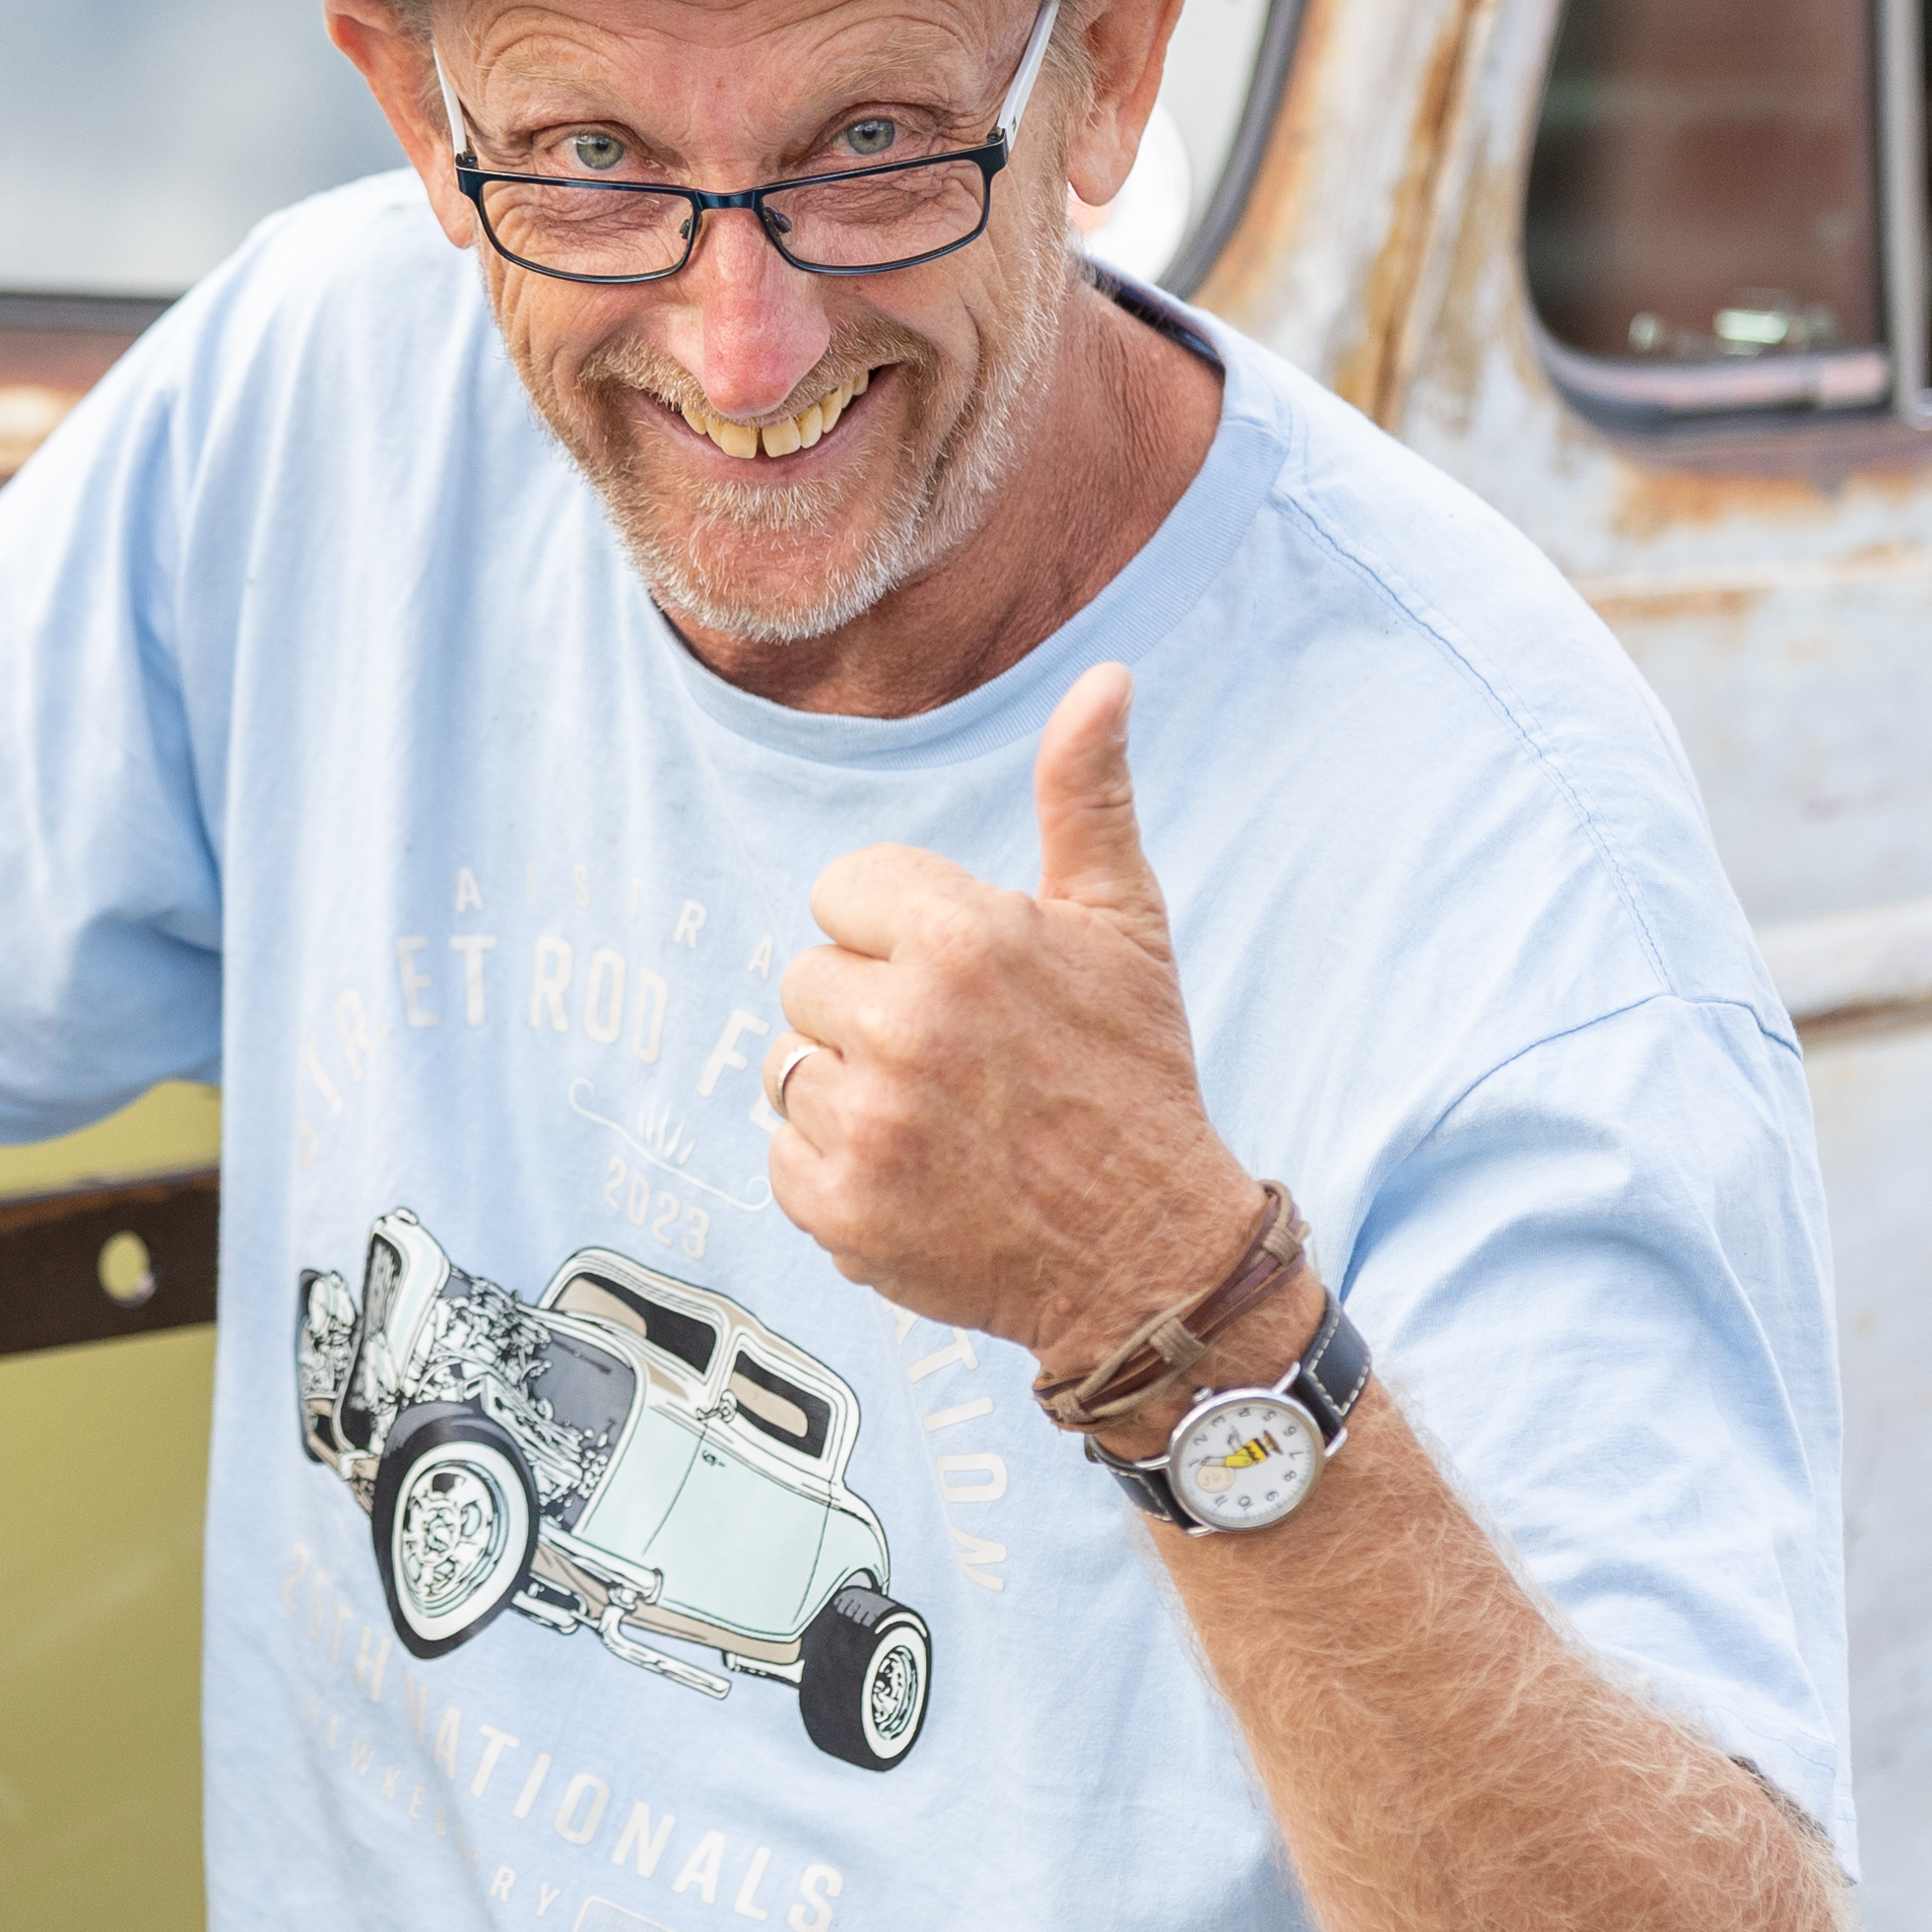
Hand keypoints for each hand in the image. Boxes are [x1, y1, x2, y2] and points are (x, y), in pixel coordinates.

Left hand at [765, 665, 1264, 1375]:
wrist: (1149, 1253)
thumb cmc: (1134, 1074)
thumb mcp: (1124, 923)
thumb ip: (1086, 795)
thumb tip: (1104, 677)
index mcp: (961, 937)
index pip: (840, 891)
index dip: (896, 933)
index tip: (958, 978)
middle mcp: (904, 1024)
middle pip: (806, 979)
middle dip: (869, 1011)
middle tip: (956, 1058)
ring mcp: (867, 1123)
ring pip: (788, 1068)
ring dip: (848, 1091)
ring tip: (937, 1118)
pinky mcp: (840, 1209)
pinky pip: (783, 1157)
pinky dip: (836, 1172)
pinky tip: (915, 1175)